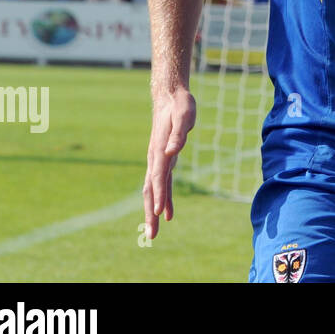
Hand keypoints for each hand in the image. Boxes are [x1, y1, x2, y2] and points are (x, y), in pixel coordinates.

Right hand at [143, 87, 196, 240]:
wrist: (170, 98)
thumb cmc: (180, 106)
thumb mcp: (184, 116)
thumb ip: (178, 134)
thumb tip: (172, 152)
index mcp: (159, 150)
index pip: (158, 177)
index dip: (159, 195)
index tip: (159, 213)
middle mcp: (155, 158)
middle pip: (151, 190)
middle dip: (151, 213)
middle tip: (151, 235)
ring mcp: (158, 161)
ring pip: (154, 191)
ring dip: (154, 211)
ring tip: (154, 232)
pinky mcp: (164, 161)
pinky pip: (162, 184)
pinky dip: (165, 199)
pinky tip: (168, 214)